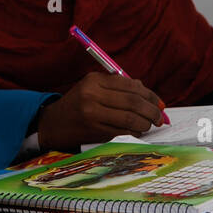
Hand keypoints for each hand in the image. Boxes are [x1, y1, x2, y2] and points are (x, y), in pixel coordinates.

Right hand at [37, 72, 164, 149]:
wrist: (53, 123)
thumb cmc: (78, 104)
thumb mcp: (93, 88)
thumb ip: (119, 88)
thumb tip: (149, 95)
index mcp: (93, 80)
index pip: (131, 85)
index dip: (150, 95)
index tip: (159, 103)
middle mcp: (91, 94)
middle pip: (134, 102)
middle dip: (152, 111)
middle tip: (159, 117)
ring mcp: (92, 113)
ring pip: (131, 118)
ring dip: (145, 124)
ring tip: (147, 125)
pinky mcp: (94, 130)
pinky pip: (124, 131)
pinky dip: (135, 132)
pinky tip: (135, 131)